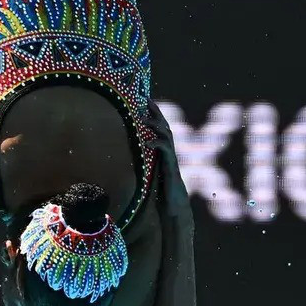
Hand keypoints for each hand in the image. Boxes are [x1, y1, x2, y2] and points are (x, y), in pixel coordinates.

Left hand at [141, 102, 192, 227]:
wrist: (174, 204)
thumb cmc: (162, 190)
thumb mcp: (151, 171)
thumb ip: (145, 161)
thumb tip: (131, 153)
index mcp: (164, 150)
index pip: (160, 127)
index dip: (154, 114)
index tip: (146, 101)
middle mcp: (169, 151)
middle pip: (164, 126)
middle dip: (156, 113)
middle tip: (147, 100)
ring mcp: (171, 158)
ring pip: (166, 136)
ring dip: (156, 125)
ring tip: (145, 118)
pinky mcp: (171, 166)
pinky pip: (165, 151)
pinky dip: (157, 144)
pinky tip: (147, 142)